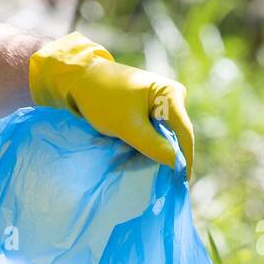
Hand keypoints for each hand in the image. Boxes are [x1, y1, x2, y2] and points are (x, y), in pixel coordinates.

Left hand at [29, 31, 193, 176]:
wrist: (80, 81)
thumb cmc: (103, 98)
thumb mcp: (127, 126)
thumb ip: (153, 145)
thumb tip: (177, 164)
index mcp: (171, 95)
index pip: (184, 133)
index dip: (183, 158)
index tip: (182, 181)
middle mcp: (170, 100)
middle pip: (169, 140)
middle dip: (146, 155)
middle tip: (120, 163)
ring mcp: (158, 108)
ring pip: (155, 142)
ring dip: (134, 152)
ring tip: (111, 154)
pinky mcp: (146, 115)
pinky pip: (146, 138)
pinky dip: (130, 147)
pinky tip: (114, 149)